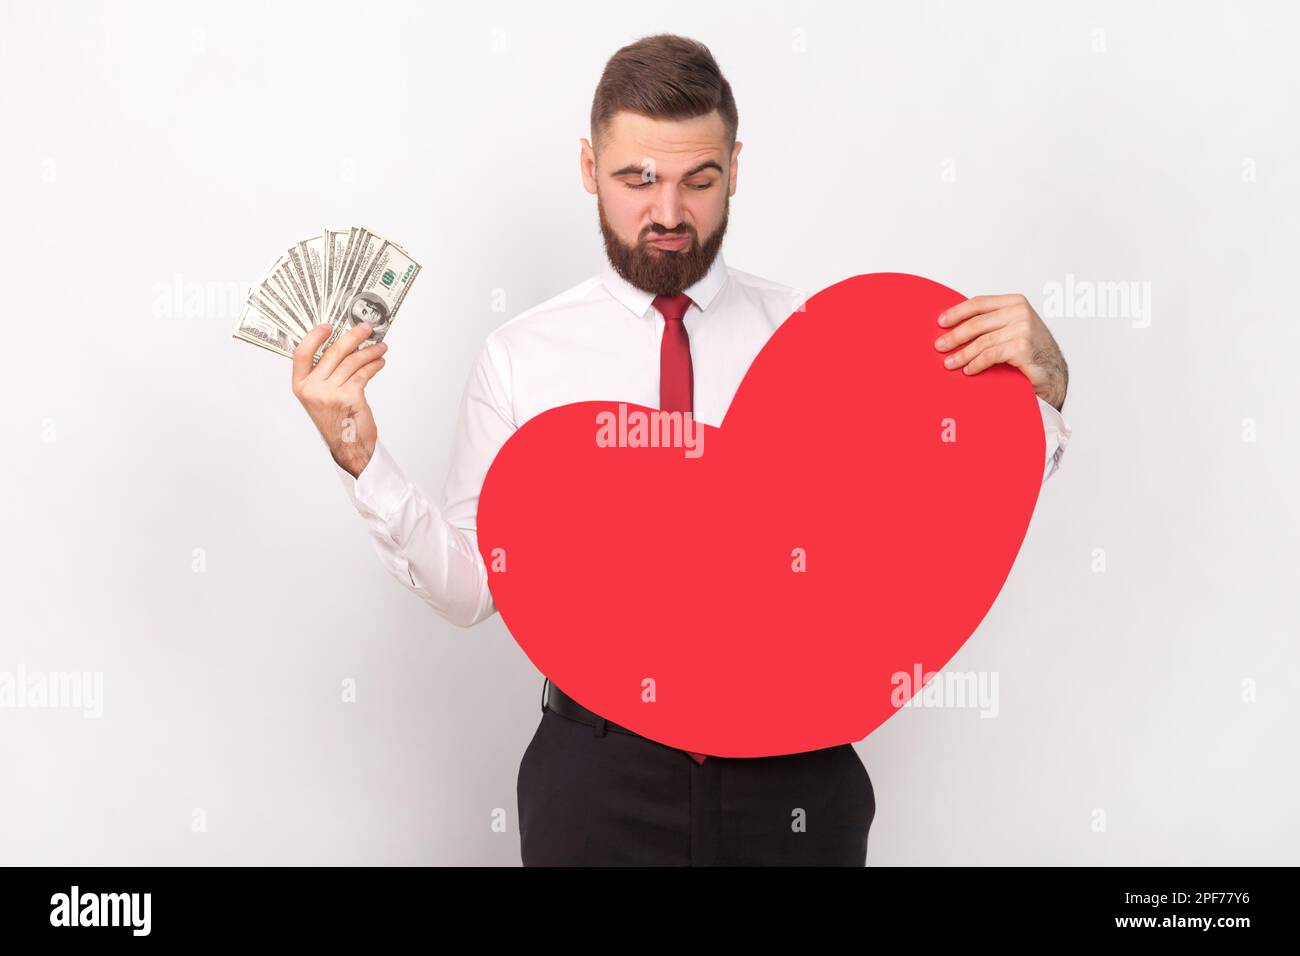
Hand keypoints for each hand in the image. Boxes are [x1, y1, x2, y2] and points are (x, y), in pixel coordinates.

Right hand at [292, 322, 387, 477]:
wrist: (348, 446)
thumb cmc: (336, 420)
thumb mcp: (319, 397)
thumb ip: (323, 374)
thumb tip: (343, 345)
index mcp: (300, 386)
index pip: (301, 353)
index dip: (315, 336)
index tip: (329, 326)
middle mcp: (312, 389)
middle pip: (333, 353)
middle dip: (353, 337)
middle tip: (367, 328)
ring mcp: (330, 393)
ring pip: (352, 362)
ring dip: (369, 352)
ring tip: (380, 347)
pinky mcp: (349, 397)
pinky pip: (363, 373)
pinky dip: (374, 365)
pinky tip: (380, 362)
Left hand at [933, 294, 1068, 410]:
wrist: (1052, 372)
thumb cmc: (1029, 351)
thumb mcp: (1010, 328)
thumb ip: (990, 322)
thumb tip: (954, 326)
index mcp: (1015, 302)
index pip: (978, 303)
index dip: (956, 312)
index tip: (940, 322)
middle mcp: (1020, 312)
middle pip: (977, 323)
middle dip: (955, 336)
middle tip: (939, 346)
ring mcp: (1023, 328)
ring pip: (982, 341)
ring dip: (962, 354)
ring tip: (949, 363)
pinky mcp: (1022, 347)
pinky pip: (990, 355)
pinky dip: (976, 364)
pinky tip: (968, 370)